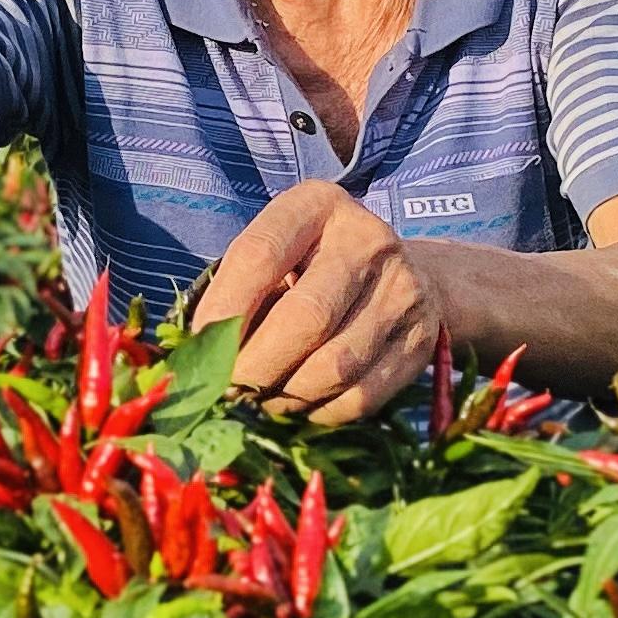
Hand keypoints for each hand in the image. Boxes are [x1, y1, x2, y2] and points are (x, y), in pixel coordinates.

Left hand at [191, 184, 447, 424]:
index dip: (224, 309)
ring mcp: (402, 293)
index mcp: (319, 205)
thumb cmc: (315, 266)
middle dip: (254, 366)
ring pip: (333, 367)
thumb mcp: (281, 252)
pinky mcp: (418, 343)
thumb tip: (199, 351)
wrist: (409, 276)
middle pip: (304, 319)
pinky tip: (299, 404)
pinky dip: (318, 412)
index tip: (200, 345)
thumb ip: (240, 288)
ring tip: (259, 400)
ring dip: (285, 396)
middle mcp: (368, 241)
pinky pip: (359, 397)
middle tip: (227, 390)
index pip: (260, 255)